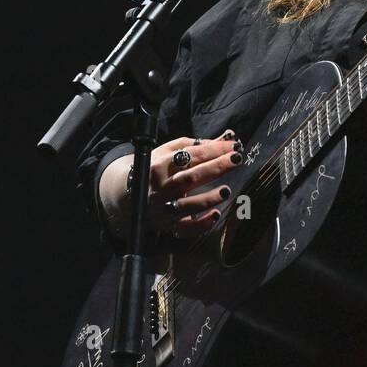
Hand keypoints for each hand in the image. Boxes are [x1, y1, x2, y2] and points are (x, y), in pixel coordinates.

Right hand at [120, 131, 242, 238]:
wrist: (129, 196)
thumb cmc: (157, 169)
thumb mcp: (169, 152)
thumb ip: (196, 145)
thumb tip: (226, 138)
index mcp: (160, 165)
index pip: (190, 156)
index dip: (213, 150)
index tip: (233, 147)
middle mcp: (161, 187)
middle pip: (190, 178)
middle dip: (215, 168)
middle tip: (236, 160)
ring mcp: (164, 208)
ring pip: (187, 205)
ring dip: (208, 198)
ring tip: (227, 190)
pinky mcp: (168, 226)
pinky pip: (186, 229)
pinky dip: (201, 224)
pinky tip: (216, 215)